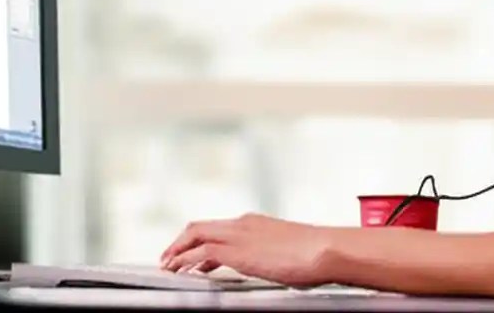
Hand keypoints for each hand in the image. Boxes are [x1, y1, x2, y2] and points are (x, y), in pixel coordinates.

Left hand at [159, 213, 336, 288]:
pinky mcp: (237, 252)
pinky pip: (200, 252)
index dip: (198, 240)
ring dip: (177, 250)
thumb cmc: (317, 253)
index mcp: (254, 223)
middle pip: (199, 226)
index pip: (217, 228)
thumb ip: (273, 255)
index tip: (189, 254)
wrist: (325, 249)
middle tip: (168, 258)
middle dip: (179, 242)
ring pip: (195, 234)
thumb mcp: (288, 250)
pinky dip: (185, 260)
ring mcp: (238, 235)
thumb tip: (277, 267)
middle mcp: (242, 224)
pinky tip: (180, 271)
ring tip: (167, 266)